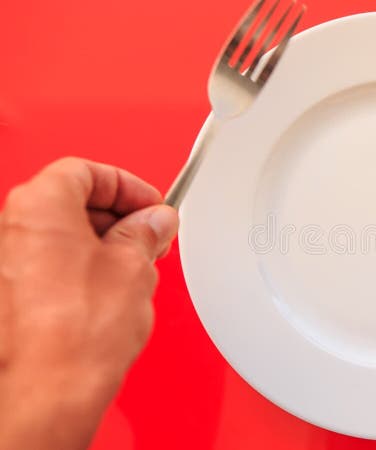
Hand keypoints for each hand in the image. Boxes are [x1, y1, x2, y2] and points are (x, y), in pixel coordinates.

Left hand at [0, 158, 177, 449]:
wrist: (50, 390)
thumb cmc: (78, 333)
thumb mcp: (135, 266)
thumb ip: (146, 232)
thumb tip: (155, 222)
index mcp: (38, 206)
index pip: (87, 171)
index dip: (129, 186)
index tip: (152, 205)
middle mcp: (11, 229)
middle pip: (71, 200)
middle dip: (118, 215)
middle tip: (150, 235)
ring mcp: (6, 263)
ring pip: (62, 234)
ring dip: (103, 243)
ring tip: (137, 267)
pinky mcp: (11, 294)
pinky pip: (49, 263)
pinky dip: (82, 267)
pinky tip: (111, 290)